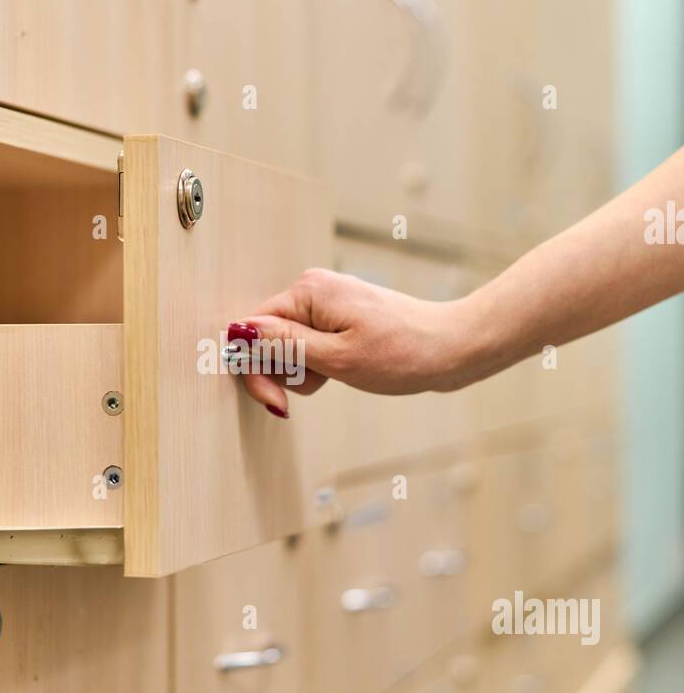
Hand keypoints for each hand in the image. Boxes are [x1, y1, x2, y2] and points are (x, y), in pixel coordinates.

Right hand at [227, 267, 476, 416]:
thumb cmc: (403, 354)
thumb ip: (284, 345)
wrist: (453, 349)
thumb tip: (239, 332)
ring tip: (339, 376)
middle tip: (318, 387)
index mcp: (308, 292)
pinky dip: (320, 364)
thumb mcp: (338, 357)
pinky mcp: (341, 316)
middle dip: (284, 371)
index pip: (252, 330)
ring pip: (289, 346)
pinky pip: (311, 344)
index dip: (257, 369)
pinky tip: (344, 370)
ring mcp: (328, 301)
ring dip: (305, 371)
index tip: (278, 403)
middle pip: (268, 338)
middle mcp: (313, 288)